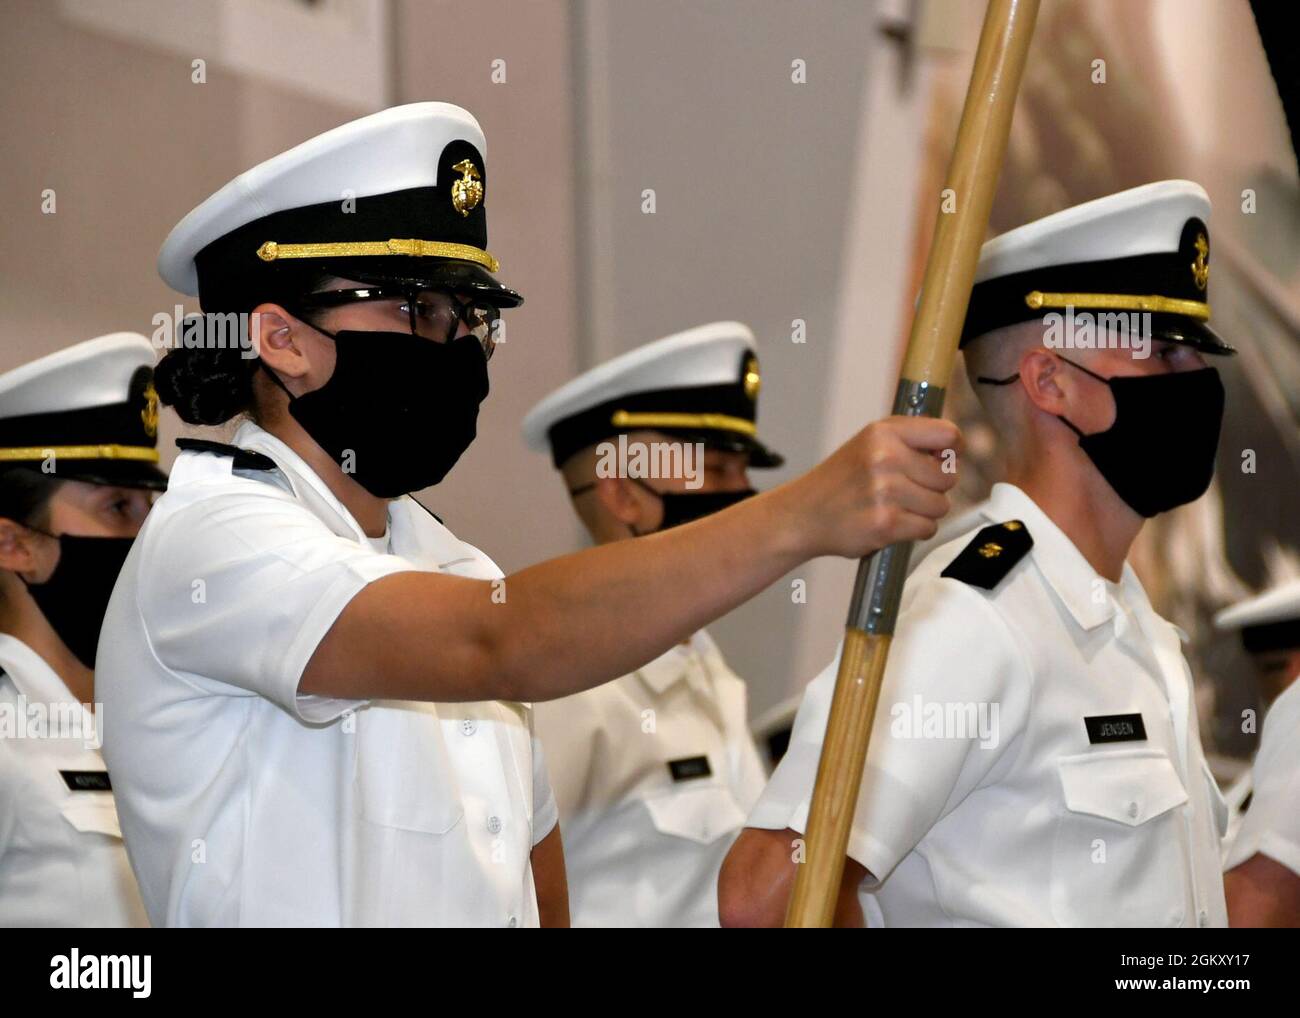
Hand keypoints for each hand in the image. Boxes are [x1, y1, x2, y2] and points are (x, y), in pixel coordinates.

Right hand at [779, 416, 960, 558]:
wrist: (803, 515)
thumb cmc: (840, 480)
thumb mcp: (869, 444)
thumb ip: (909, 440)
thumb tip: (954, 451)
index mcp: (883, 433)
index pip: (947, 434)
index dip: (953, 450)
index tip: (944, 459)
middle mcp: (885, 458)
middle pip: (947, 477)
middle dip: (934, 488)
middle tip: (908, 491)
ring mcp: (885, 492)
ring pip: (940, 505)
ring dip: (924, 511)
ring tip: (896, 507)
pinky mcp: (885, 524)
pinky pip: (927, 528)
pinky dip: (915, 530)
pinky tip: (892, 522)